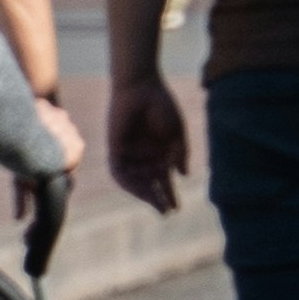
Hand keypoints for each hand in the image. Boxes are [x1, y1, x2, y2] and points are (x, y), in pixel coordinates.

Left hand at [106, 70, 189, 217]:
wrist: (141, 87)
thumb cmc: (161, 105)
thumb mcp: (176, 133)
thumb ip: (179, 154)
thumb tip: (183, 175)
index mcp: (159, 152)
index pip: (163, 178)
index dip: (169, 194)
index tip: (176, 208)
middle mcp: (144, 156)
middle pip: (149, 183)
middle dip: (157, 198)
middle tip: (166, 212)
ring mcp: (129, 153)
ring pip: (135, 181)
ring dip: (144, 193)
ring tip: (156, 204)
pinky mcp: (116, 148)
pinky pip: (119, 171)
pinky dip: (128, 182)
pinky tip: (139, 190)